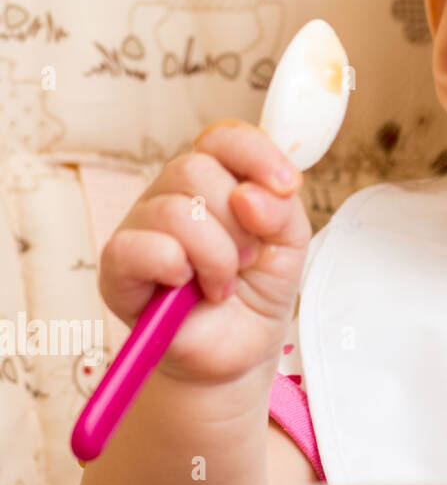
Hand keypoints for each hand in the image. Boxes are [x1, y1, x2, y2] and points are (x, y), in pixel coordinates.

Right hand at [97, 119, 312, 384]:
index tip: (287, 186)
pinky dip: (177, 268)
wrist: (238, 347)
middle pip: (195, 169)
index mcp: (215, 179)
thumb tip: (248, 195)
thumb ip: (280, 209)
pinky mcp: (118, 267)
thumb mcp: (289, 242)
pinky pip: (141, 247)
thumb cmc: (259, 288)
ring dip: (216, 255)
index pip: (222, 137)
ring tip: (225, 282)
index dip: (255, 154)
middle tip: (249, 256)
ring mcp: (141, 227)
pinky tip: (188, 288)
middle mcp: (172, 193)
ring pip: (174, 211)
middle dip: (238, 221)